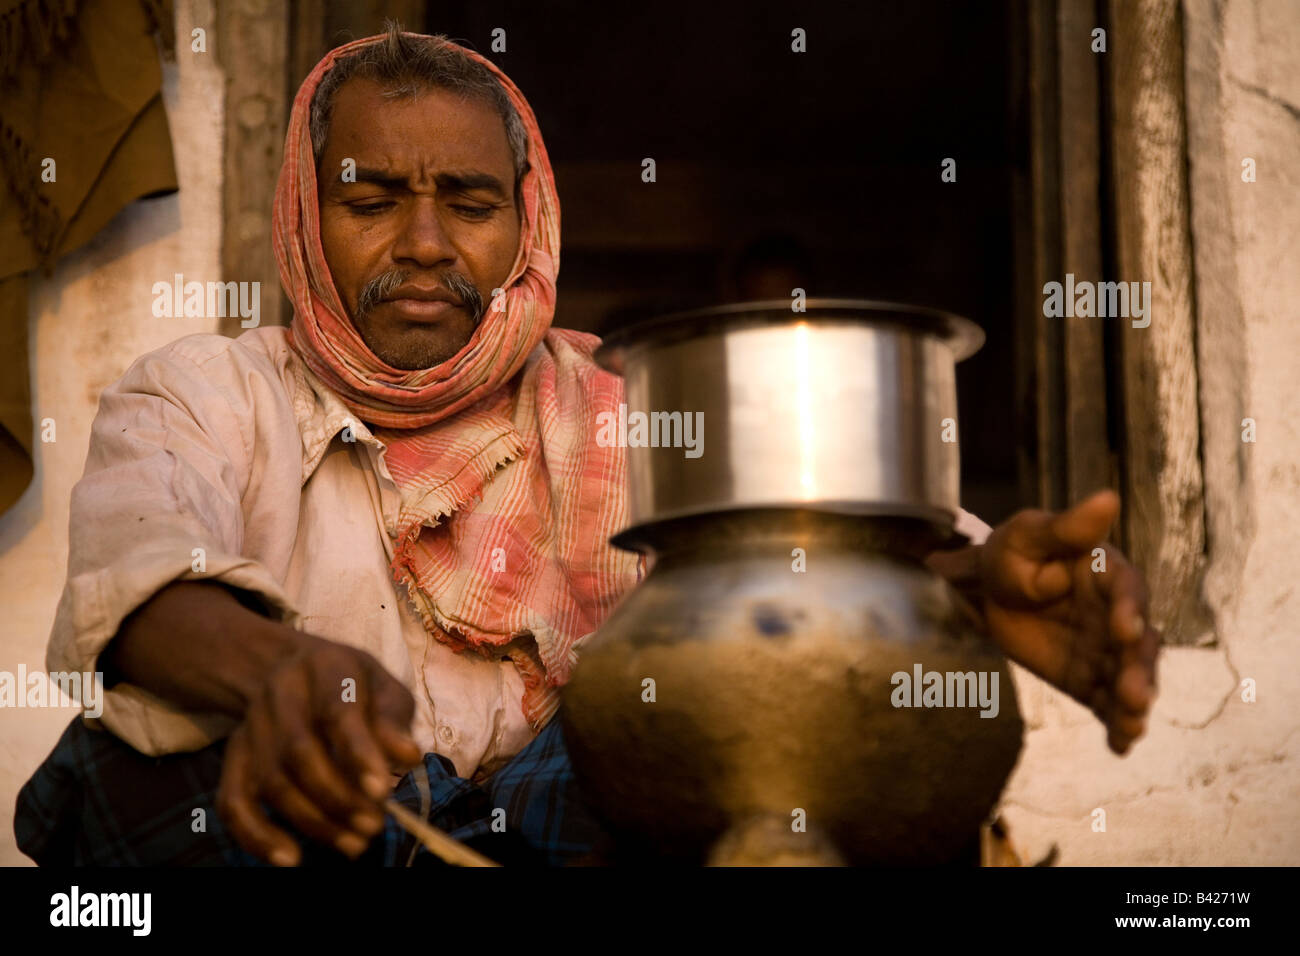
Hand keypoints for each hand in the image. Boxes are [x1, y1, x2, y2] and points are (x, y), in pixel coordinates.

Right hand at [215, 633, 421, 864]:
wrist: (290, 670)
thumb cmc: (352, 687)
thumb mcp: (383, 687)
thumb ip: (394, 720)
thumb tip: (408, 757)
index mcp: (325, 666)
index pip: (337, 710)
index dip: (358, 752)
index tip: (382, 791)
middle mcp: (279, 693)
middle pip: (298, 752)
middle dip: (338, 797)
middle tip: (373, 826)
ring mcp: (250, 725)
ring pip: (271, 781)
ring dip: (313, 821)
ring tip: (355, 845)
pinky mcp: (233, 757)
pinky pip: (232, 802)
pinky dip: (257, 835)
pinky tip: (291, 858)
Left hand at [953, 490, 1160, 754]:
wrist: (979, 593)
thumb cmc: (1007, 554)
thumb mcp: (1025, 535)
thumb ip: (1066, 527)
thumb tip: (1107, 499)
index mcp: (1107, 573)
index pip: (1128, 591)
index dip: (1130, 610)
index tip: (1126, 630)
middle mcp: (1117, 615)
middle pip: (1139, 645)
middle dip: (1138, 669)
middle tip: (1134, 693)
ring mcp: (1105, 652)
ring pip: (1129, 678)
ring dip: (1134, 702)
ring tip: (1132, 723)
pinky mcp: (1089, 680)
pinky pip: (1107, 705)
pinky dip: (1117, 726)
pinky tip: (1121, 746)